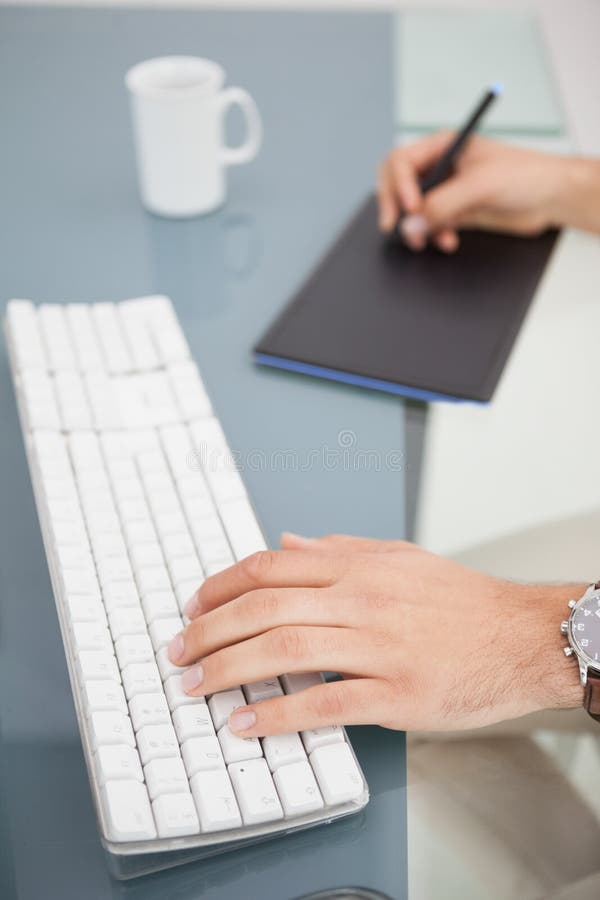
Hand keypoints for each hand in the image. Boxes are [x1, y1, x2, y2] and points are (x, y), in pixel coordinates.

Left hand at [168, 534, 582, 736]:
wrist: (521, 636)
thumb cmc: (459, 600)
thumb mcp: (398, 556)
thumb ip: (339, 549)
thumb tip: (286, 542)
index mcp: (357, 567)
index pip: (270, 568)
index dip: (221, 586)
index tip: (194, 607)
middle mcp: (361, 601)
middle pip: (264, 609)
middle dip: (209, 631)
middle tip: (179, 651)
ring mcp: (378, 648)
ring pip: (284, 652)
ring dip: (228, 669)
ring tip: (194, 685)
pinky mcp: (396, 694)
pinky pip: (324, 703)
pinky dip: (278, 714)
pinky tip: (246, 723)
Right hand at [377, 132, 568, 251]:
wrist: (552, 199)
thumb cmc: (527, 175)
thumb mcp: (481, 185)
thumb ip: (443, 204)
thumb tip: (411, 223)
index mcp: (443, 146)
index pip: (401, 162)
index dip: (398, 185)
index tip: (410, 207)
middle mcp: (440, 167)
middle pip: (397, 185)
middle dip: (396, 207)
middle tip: (397, 228)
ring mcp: (446, 192)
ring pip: (411, 210)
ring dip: (417, 227)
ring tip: (428, 240)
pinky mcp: (454, 214)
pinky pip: (429, 226)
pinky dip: (432, 237)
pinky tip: (447, 241)